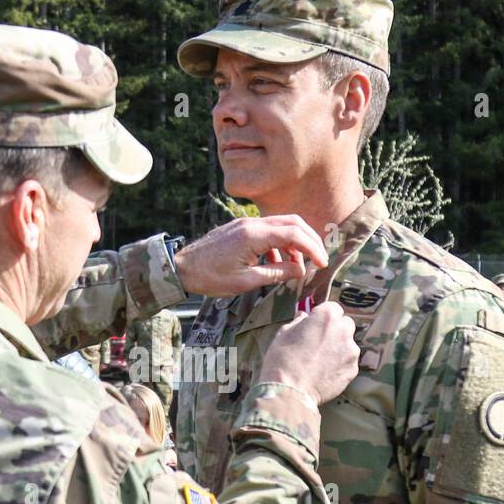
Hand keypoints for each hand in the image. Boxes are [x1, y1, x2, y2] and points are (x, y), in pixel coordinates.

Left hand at [172, 216, 329, 296]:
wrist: (181, 268)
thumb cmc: (210, 277)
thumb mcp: (246, 281)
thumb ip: (276, 274)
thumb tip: (300, 271)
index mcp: (254, 235)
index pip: (294, 234)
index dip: (313, 248)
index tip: (322, 263)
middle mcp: (252, 223)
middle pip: (292, 222)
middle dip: (309, 240)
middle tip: (318, 259)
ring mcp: (245, 223)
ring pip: (281, 225)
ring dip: (294, 243)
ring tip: (296, 267)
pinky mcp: (241, 228)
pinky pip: (268, 230)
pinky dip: (279, 244)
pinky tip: (276, 264)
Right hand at [260, 303, 359, 405]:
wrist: (290, 391)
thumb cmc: (282, 360)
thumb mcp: (284, 333)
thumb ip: (298, 322)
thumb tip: (303, 317)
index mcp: (326, 316)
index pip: (333, 308)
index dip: (323, 316)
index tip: (316, 325)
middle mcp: (343, 330)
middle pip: (345, 324)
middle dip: (335, 330)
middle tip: (320, 342)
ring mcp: (351, 351)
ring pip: (348, 344)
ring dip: (339, 348)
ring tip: (321, 361)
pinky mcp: (353, 370)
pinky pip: (348, 363)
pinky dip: (340, 365)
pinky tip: (324, 372)